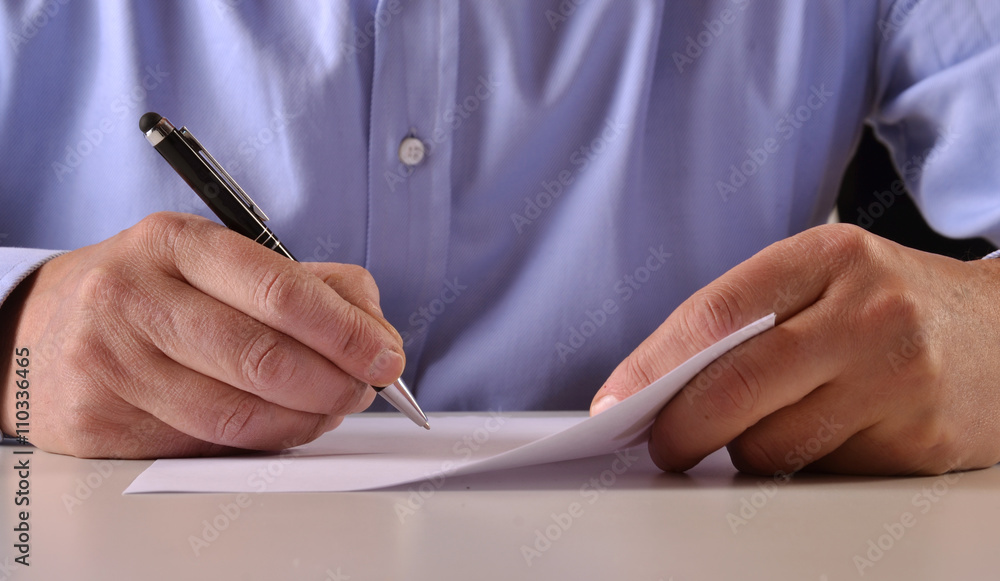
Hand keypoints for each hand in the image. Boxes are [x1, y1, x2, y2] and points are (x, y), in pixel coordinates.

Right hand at [0, 213, 403, 457]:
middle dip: (333, 383)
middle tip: (363, 391)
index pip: (280, 291)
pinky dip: (260, 440)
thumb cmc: (154, 291)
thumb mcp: (220, 261)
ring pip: (237, 413)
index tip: (386, 357)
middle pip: (262, 358)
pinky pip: (204, 445)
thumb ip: (311, 286)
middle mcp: (133, 297)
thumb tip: (377, 334)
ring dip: (305, 420)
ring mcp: (109, 362)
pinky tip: (279, 425)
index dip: (346, 332)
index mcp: (174, 242)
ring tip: (329, 410)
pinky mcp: (97, 421)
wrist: (45, 328)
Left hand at [591, 224, 999, 475]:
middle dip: (680, 427)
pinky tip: (826, 434)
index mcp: (829, 257)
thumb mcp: (823, 278)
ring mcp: (899, 380)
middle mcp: (868, 314)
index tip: (615, 402)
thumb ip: (745, 319)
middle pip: (737, 388)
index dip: (652, 366)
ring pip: (774, 445)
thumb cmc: (888, 304)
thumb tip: (655, 387)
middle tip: (661, 442)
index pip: (715, 315)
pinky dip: (801, 464)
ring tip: (761, 427)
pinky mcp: (919, 442)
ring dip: (745, 449)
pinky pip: (822, 472)